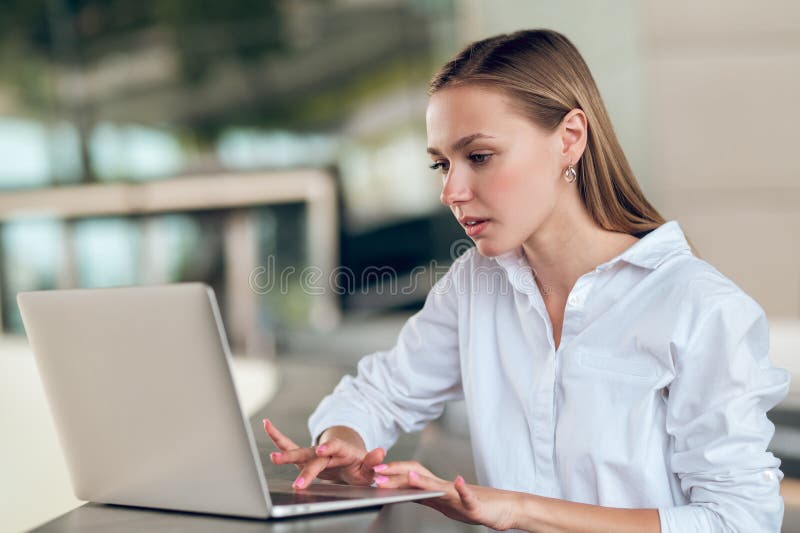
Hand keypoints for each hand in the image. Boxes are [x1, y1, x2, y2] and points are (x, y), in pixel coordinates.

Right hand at [262, 419, 385, 488]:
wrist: (350, 461)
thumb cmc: (360, 466)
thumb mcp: (369, 467)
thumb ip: (373, 461)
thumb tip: (380, 451)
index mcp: (343, 451)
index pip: (335, 448)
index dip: (329, 448)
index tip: (320, 450)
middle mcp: (326, 450)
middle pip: (315, 457)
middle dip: (305, 467)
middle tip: (296, 477)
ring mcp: (314, 453)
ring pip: (299, 452)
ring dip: (286, 452)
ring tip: (273, 456)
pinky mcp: (305, 457)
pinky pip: (290, 446)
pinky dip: (278, 437)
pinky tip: (267, 425)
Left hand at [369, 460, 519, 530]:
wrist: (502, 508)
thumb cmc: (473, 505)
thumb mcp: (443, 502)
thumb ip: (425, 495)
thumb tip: (403, 490)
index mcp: (437, 489)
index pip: (410, 478)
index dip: (392, 474)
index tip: (372, 473)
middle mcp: (446, 488)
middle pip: (419, 476)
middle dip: (398, 474)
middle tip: (377, 473)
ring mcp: (460, 495)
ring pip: (440, 485)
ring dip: (424, 480)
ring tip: (409, 475)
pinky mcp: (476, 504)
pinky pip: (469, 496)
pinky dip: (463, 489)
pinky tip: (459, 482)